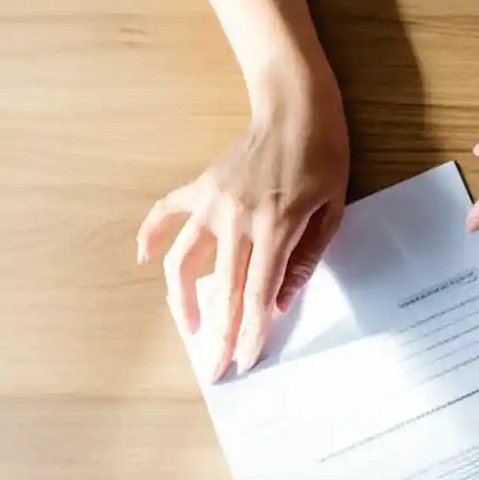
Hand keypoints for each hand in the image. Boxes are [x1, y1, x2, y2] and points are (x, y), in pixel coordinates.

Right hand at [137, 73, 348, 381]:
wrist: (295, 110)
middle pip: (222, 289)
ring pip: (184, 260)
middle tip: (213, 369)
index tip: (243, 362)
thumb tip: (278, 301)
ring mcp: (212, 203)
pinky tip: (145, 258)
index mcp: (275, 228)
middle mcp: (237, 220)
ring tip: (189, 327)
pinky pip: (165, 213)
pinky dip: (151, 235)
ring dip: (182, 299)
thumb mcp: (333, 211)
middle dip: (218, 335)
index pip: (257, 294)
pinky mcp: (200, 187)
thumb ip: (305, 259)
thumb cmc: (324, 159)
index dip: (249, 332)